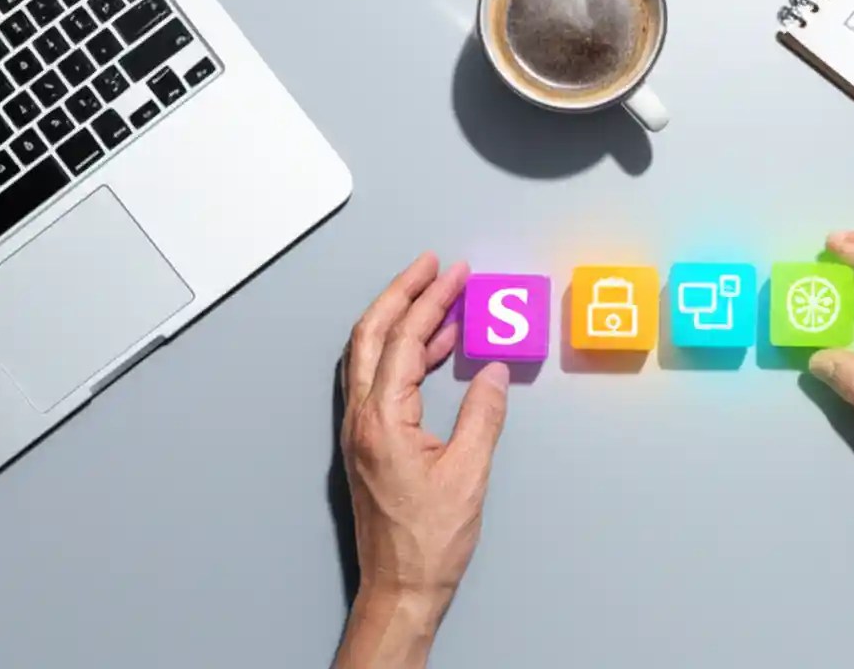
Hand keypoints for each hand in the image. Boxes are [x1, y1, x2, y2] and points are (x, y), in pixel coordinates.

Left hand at [335, 253, 509, 668]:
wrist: (400, 586)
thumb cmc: (427, 541)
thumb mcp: (469, 473)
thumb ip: (483, 414)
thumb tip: (492, 371)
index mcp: (382, 419)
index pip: (405, 341)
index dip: (431, 301)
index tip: (454, 274)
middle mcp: (361, 418)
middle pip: (373, 334)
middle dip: (404, 293)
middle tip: (434, 267)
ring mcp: (360, 430)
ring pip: (372, 354)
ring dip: (403, 320)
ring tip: (442, 300)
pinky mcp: (369, 442)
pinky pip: (381, 379)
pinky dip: (406, 353)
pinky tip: (435, 351)